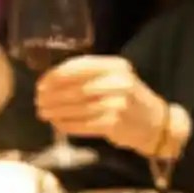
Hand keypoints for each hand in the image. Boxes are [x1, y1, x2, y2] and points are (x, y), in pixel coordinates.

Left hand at [35, 56, 170, 156]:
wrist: (154, 123)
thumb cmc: (128, 99)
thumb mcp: (115, 78)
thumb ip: (89, 77)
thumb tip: (51, 83)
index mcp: (115, 66)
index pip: (78, 67)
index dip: (55, 76)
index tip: (41, 84)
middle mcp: (118, 82)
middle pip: (75, 88)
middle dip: (52, 96)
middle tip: (38, 101)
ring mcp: (117, 104)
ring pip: (76, 107)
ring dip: (56, 111)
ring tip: (43, 113)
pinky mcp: (113, 124)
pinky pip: (82, 124)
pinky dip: (67, 125)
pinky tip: (57, 124)